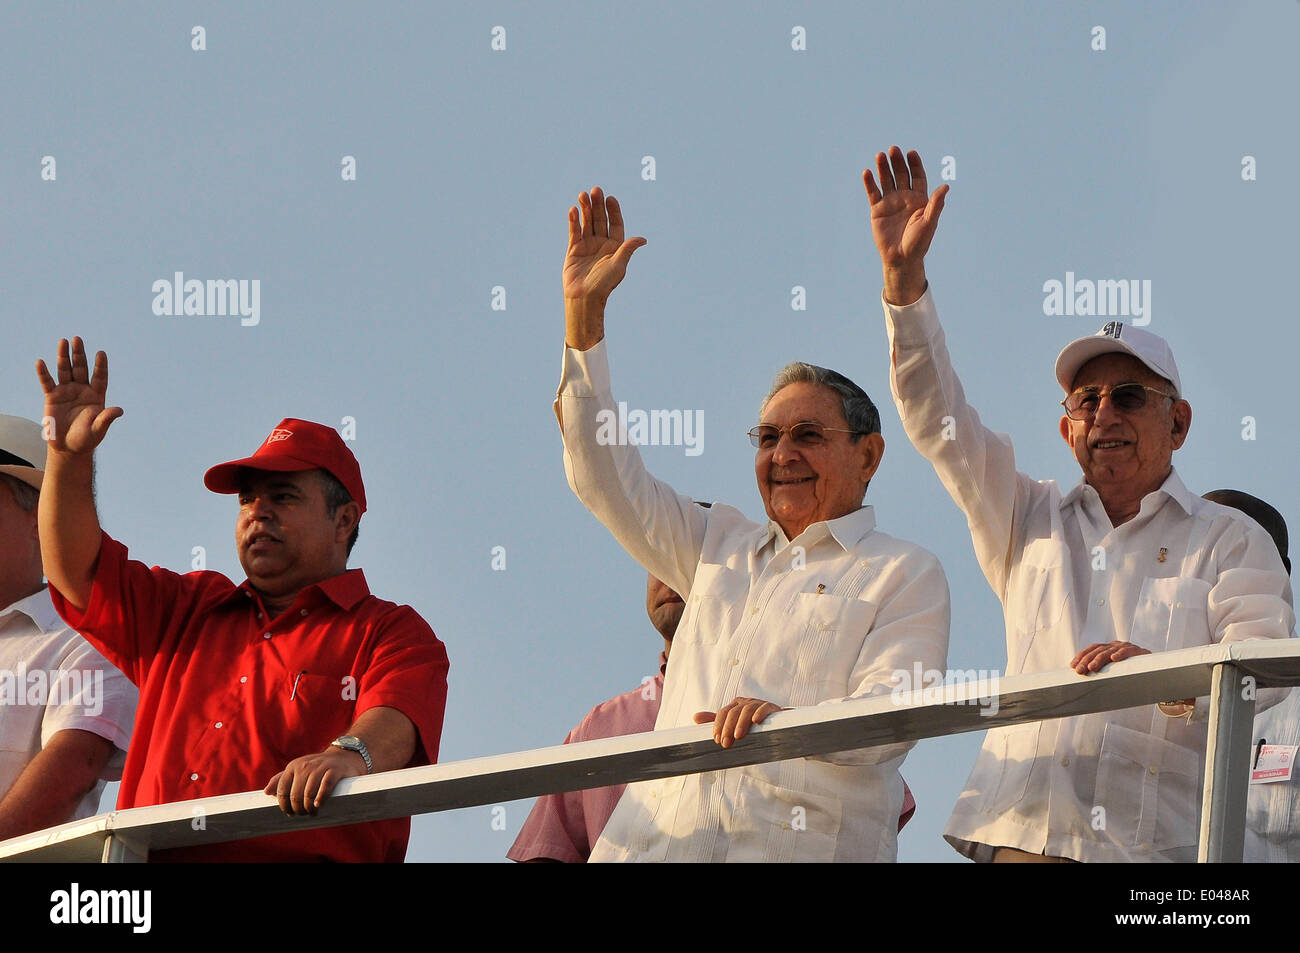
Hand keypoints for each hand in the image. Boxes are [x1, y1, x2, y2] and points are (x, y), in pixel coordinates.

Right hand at [35, 338, 122, 454]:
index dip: (101, 366)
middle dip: (79, 354)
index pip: (100, 377)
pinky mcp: (52, 397)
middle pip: (81, 368)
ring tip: (63, 341)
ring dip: (64, 357)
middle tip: (78, 338)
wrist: (69, 447)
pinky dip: (44, 373)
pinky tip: (41, 362)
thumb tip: (119, 410)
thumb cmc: (87, 439)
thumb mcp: (99, 429)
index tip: (101, 353)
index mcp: (96, 396)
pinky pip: (47, 382)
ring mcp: (67, 391)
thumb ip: (106, 418)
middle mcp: (82, 390)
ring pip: (65, 371)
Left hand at [264, 747, 366, 815]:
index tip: (290, 813)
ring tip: (312, 813)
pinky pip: (325, 787)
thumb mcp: (298, 770)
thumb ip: (281, 780)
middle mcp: (305, 766)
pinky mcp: (334, 770)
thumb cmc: (317, 767)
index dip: (284, 805)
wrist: (343, 756)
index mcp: (293, 767)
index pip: (282, 790)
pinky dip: (321, 798)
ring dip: (309, 808)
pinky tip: (318, 805)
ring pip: (309, 793)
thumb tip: (266, 792)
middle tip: (303, 814)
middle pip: (295, 795)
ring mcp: (320, 767)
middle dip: (298, 809)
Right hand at [564, 187, 645, 305]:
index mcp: (615, 247)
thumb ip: (627, 249)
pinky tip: (573, 210)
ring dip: (585, 209)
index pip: (615, 224)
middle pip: (601, 220)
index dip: (613, 211)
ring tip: (583, 195)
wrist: (584, 297)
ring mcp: (588, 245)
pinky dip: (574, 221)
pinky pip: (575, 231)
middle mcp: (602, 244)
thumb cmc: (604, 284)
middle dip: (598, 205)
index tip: (610, 198)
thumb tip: (643, 239)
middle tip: (596, 190)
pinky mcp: (574, 249)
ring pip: (587, 222)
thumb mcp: (618, 265)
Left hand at [694, 697, 784, 747]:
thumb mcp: (733, 722)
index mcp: (735, 705)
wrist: (776, 724)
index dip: (718, 726)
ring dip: (741, 723)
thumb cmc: (751, 725)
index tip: (716, 740)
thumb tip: (695, 718)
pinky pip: (765, 707)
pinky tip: (756, 721)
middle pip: (733, 712)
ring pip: (747, 710)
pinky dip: (760, 713)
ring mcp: (758, 704)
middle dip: (727, 728)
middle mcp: (745, 703)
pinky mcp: (771, 707)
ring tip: (738, 736)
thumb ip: (716, 721)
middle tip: (725, 744)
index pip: (723, 713)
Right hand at [863, 147, 947, 304]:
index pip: (917, 176)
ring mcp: (890, 202)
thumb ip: (936, 204)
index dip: (915, 164)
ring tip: (880, 155)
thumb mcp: (929, 222)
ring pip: (886, 180)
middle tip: (893, 150)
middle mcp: (905, 197)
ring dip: (883, 168)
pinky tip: (867, 173)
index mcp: (920, 198)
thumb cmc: (918, 243)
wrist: (900, 259)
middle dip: (897, 162)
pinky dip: (870, 183)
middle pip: (901, 174)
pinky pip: (873, 193)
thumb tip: (946, 186)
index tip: (911, 153)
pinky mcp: (877, 209)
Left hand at [1071, 641, 1150, 674]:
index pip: (1092, 648)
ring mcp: (1126, 646)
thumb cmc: (1131, 673)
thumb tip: (1083, 688)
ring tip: (1092, 667)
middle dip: (1086, 660)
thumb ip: (1104, 674)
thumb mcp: (1115, 672)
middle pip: (1098, 650)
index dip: (1081, 655)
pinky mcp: (1138, 651)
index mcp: (1109, 648)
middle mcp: (1115, 645)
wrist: (1156, 670)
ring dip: (1099, 659)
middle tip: (1079, 671)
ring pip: (1109, 650)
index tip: (1072, 666)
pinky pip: (1128, 651)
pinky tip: (1114, 658)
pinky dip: (1120, 654)